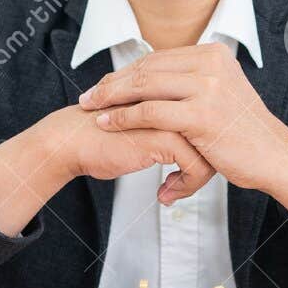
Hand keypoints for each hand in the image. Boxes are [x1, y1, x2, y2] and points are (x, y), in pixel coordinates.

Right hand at [0, 105, 213, 236]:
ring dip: (196, 180)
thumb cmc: (104, 138)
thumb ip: (169, 129)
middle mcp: (176, 99)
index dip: (205, 152)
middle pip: (215, 136)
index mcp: (173, 91)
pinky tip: (164, 195)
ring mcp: (173, 115)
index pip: (210, 122)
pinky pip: (195, 166)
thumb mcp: (144, 129)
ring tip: (173, 191)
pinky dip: (185, 186)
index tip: (189, 174)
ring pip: (209, 152)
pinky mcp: (165, 136)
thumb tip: (200, 153)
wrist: (72, 140)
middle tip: (184, 186)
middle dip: (206, 167)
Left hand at [77, 44, 287, 250]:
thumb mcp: (221, 95)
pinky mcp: (202, 113)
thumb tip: (160, 79)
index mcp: (214, 54)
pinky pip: (150, 111)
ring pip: (144, 86)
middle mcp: (211, 63)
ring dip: (111, 98)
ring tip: (90, 109)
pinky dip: (123, 117)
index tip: (103, 86)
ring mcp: (208, 86)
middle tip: (87, 96)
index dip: (125, 72)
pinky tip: (107, 124)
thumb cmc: (246, 134)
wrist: (276, 157)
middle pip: (146, 68)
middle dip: (112, 83)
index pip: (157, 58)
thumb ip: (194, 83)